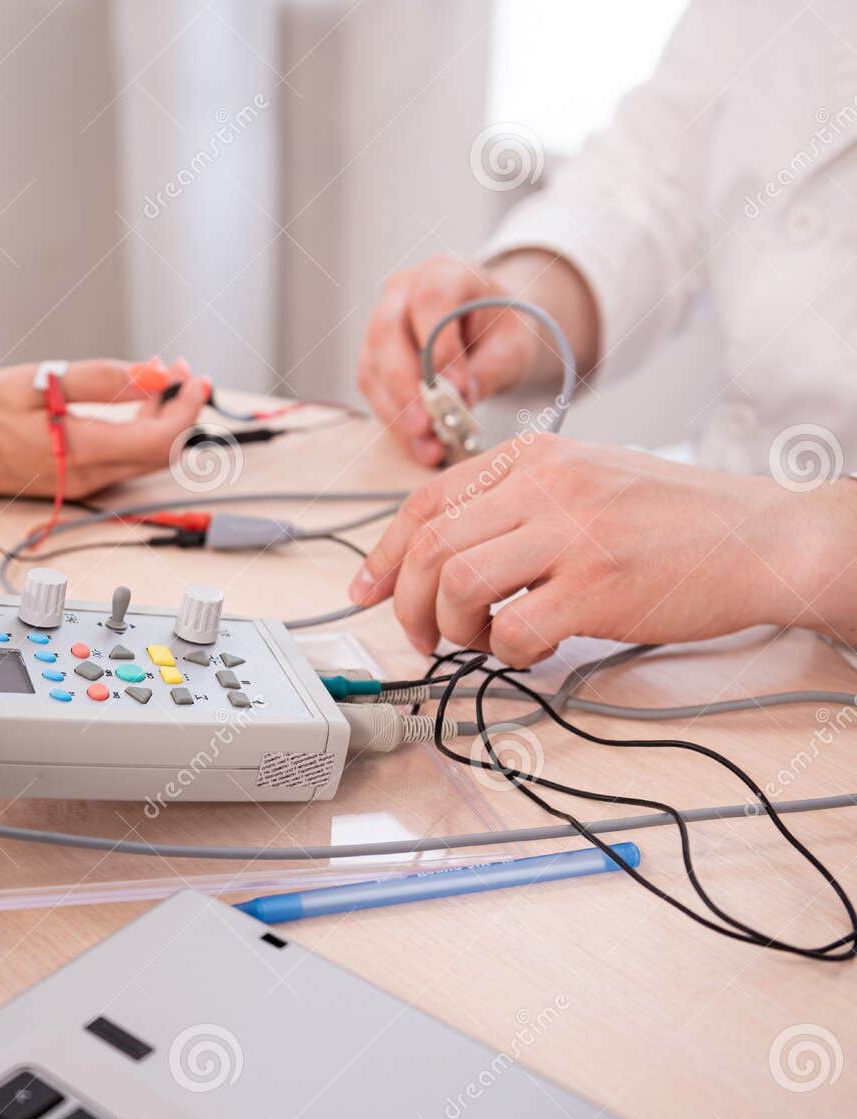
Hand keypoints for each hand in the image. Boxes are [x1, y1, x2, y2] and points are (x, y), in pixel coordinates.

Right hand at [0, 356, 208, 497]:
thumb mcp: (40, 382)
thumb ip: (104, 380)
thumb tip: (155, 377)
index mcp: (80, 454)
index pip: (162, 441)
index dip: (189, 408)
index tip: (194, 375)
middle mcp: (86, 480)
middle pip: (161, 453)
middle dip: (179, 410)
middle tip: (175, 368)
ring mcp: (79, 486)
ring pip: (142, 459)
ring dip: (159, 420)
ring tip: (153, 379)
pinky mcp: (70, 483)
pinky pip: (119, 461)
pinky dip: (136, 431)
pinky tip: (129, 403)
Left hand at [346, 434, 846, 665]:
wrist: (762, 537)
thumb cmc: (673, 518)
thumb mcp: (583, 480)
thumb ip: (513, 504)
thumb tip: (436, 556)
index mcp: (534, 456)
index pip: (425, 501)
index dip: (383, 553)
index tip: (365, 590)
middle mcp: (547, 485)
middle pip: (431, 546)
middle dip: (408, 603)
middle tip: (422, 636)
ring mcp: (573, 533)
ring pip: (458, 585)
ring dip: (454, 629)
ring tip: (481, 641)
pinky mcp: (598, 587)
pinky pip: (512, 630)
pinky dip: (506, 652)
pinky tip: (532, 649)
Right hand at [356, 254, 546, 466]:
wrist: (486, 333)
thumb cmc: (500, 332)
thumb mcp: (512, 345)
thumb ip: (488, 368)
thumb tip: (458, 398)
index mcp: (444, 272)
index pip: (431, 298)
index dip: (440, 345)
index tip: (459, 389)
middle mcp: (402, 292)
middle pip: (387, 332)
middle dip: (406, 385)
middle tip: (426, 425)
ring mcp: (380, 323)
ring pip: (373, 366)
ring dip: (397, 412)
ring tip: (427, 448)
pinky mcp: (372, 357)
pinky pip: (373, 390)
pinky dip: (395, 422)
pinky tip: (419, 445)